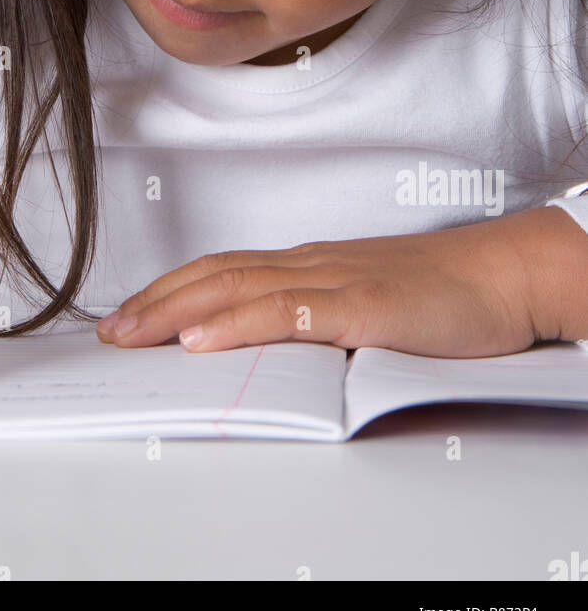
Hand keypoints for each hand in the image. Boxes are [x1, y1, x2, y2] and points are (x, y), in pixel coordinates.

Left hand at [95, 210, 561, 357]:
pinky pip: (290, 314)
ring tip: (133, 333)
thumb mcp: (366, 305)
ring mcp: (335, 282)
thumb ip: (318, 319)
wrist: (502, 273)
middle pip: (217, 275)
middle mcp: (311, 265)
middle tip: (108, 331)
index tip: (129, 313)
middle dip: (156, 301)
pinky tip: (204, 339)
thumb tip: (269, 345)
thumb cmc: (442, 292)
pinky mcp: (362, 307)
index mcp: (310, 265)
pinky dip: (240, 324)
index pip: (225, 271)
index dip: (171, 290)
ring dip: (178, 311)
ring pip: (240, 289)